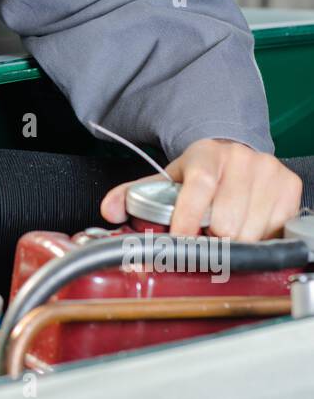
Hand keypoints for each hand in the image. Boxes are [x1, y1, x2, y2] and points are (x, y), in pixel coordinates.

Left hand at [100, 139, 301, 240]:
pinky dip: (259, 239)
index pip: (200, 187)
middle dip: (211, 240)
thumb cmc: (199, 174)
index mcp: (207, 154)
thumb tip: (109, 211)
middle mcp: (241, 159)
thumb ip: (134, 195)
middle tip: (204, 241)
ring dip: (234, 244)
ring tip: (223, 234)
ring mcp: (268, 173)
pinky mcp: (289, 188)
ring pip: (251, 231)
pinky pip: (274, 230)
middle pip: (227, 220)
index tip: (180, 240)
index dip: (189, 218)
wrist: (235, 154)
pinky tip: (247, 228)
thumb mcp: (166, 179)